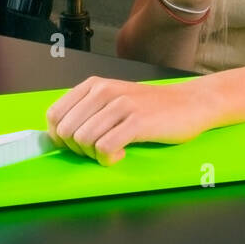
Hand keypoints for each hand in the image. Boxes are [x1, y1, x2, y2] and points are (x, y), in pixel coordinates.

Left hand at [46, 77, 217, 164]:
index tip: (77, 145)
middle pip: (67, 132)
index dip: (59, 137)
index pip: (54, 115)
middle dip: (78, 149)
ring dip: (95, 155)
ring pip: (84, 140)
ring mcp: (121, 105)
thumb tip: (57, 137)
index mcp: (93, 85)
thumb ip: (87, 112)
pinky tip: (122, 153)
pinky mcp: (137, 122)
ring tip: (113, 150)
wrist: (189, 103)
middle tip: (98, 149)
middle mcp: (104, 91)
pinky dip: (109, 159)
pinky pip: (105, 148)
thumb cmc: (150, 107)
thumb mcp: (113, 101)